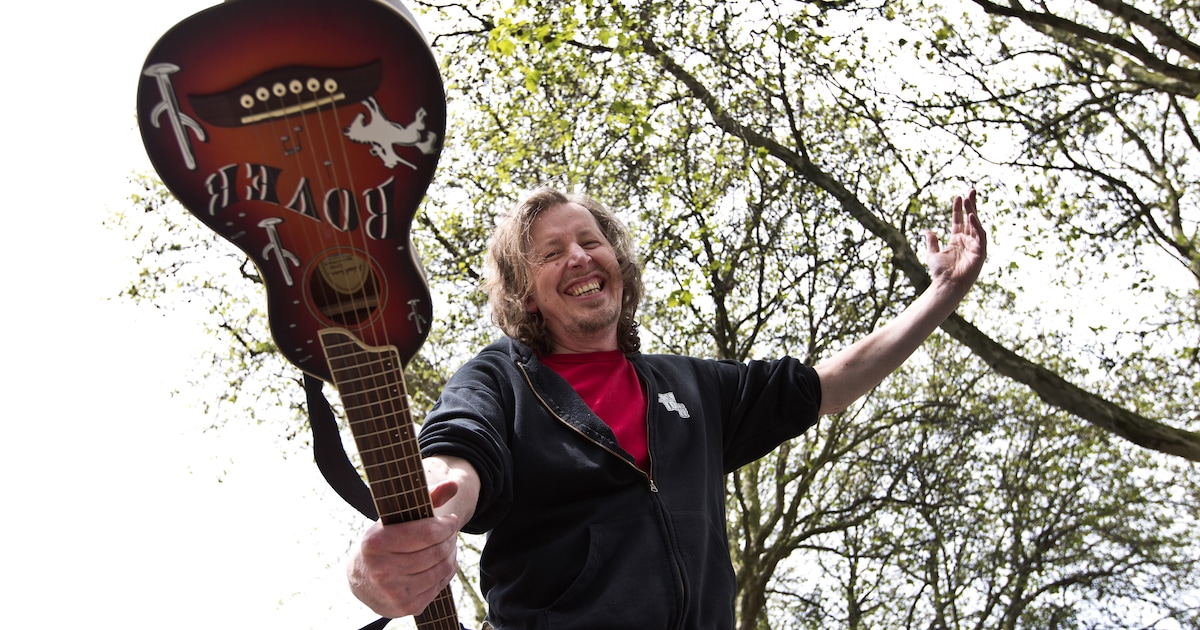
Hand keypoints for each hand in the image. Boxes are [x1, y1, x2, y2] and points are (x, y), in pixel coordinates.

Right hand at [346, 477, 462, 617]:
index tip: (451, 520)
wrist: (361, 580)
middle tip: (449, 533)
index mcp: (376, 543)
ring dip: (451, 554)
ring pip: (442, 568)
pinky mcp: (406, 607)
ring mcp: (393, 591)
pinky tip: (439, 563)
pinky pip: (439, 585)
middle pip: (437, 551)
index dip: (447, 525)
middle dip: (450, 538)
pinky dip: (446, 572)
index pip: (427, 532)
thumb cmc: (382, 543)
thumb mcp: (394, 519)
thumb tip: (453, 485)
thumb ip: (425, 499)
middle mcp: (382, 570)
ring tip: (446, 546)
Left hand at [925, 188, 986, 295]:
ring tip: (968, 198)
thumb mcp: (932, 254)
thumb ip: (931, 242)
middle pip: (970, 219)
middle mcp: (968, 242)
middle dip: (971, 204)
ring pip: (975, 224)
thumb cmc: (940, 273)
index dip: (958, 209)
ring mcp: (975, 246)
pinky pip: (980, 235)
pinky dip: (976, 225)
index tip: (958, 196)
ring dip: (972, 211)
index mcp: (957, 241)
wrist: (947, 285)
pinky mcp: (980, 252)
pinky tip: (971, 216)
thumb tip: (928, 231)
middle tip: (971, 190)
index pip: (959, 221)